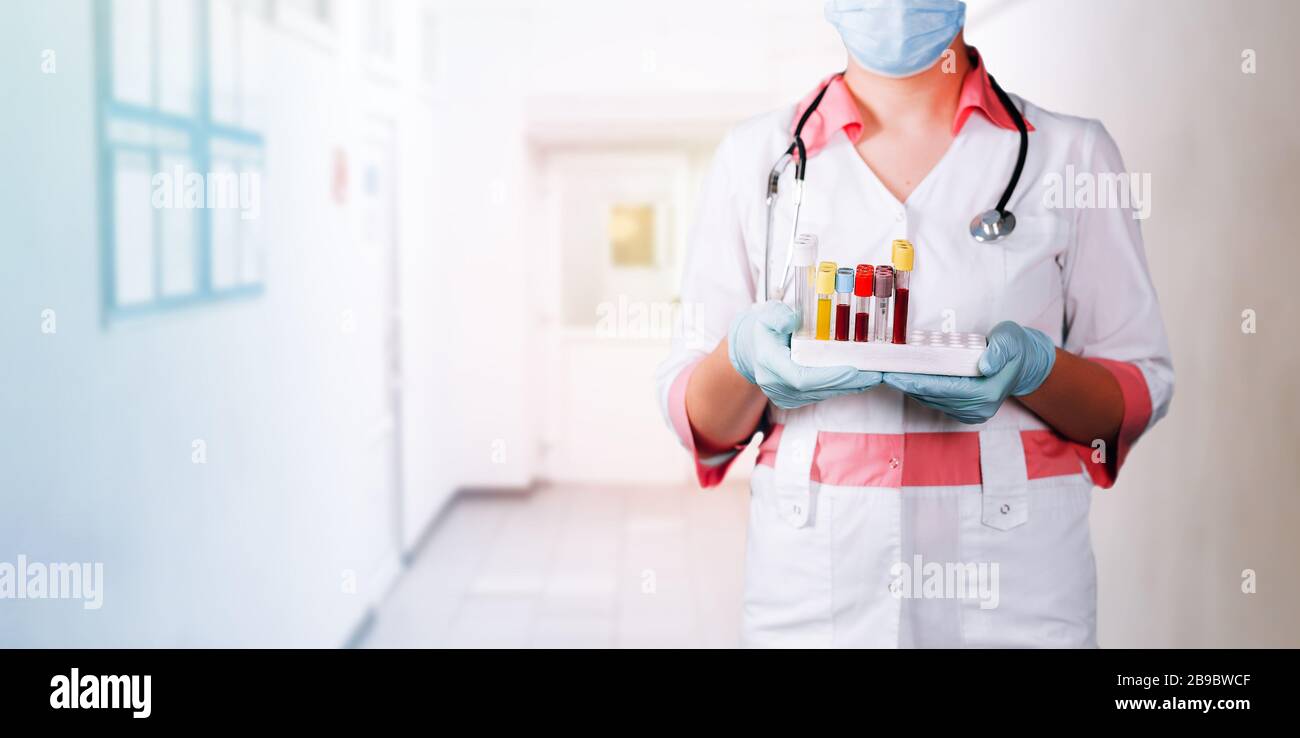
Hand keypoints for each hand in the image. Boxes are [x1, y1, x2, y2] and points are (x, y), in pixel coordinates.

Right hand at [728, 301, 880, 408]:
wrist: (750, 350)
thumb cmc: (762, 330)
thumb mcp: (766, 314)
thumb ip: (778, 315)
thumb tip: (792, 320)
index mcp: (769, 363)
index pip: (801, 377)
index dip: (829, 376)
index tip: (853, 370)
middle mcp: (776, 385)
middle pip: (818, 389)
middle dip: (849, 381)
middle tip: (876, 372)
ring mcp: (785, 396)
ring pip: (823, 394)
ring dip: (850, 386)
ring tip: (874, 374)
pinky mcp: (794, 399)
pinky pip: (822, 395)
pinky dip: (842, 387)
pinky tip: (860, 379)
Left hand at [882, 321, 1056, 423]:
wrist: (1026, 364)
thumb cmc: (1016, 349)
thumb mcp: (1011, 341)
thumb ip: (999, 351)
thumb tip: (984, 366)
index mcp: (986, 394)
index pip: (942, 389)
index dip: (915, 381)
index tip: (892, 374)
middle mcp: (977, 409)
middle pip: (932, 396)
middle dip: (905, 384)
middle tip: (881, 371)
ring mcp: (971, 413)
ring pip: (931, 400)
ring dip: (909, 387)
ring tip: (888, 373)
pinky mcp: (965, 411)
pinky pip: (936, 400)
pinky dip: (920, 389)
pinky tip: (906, 378)